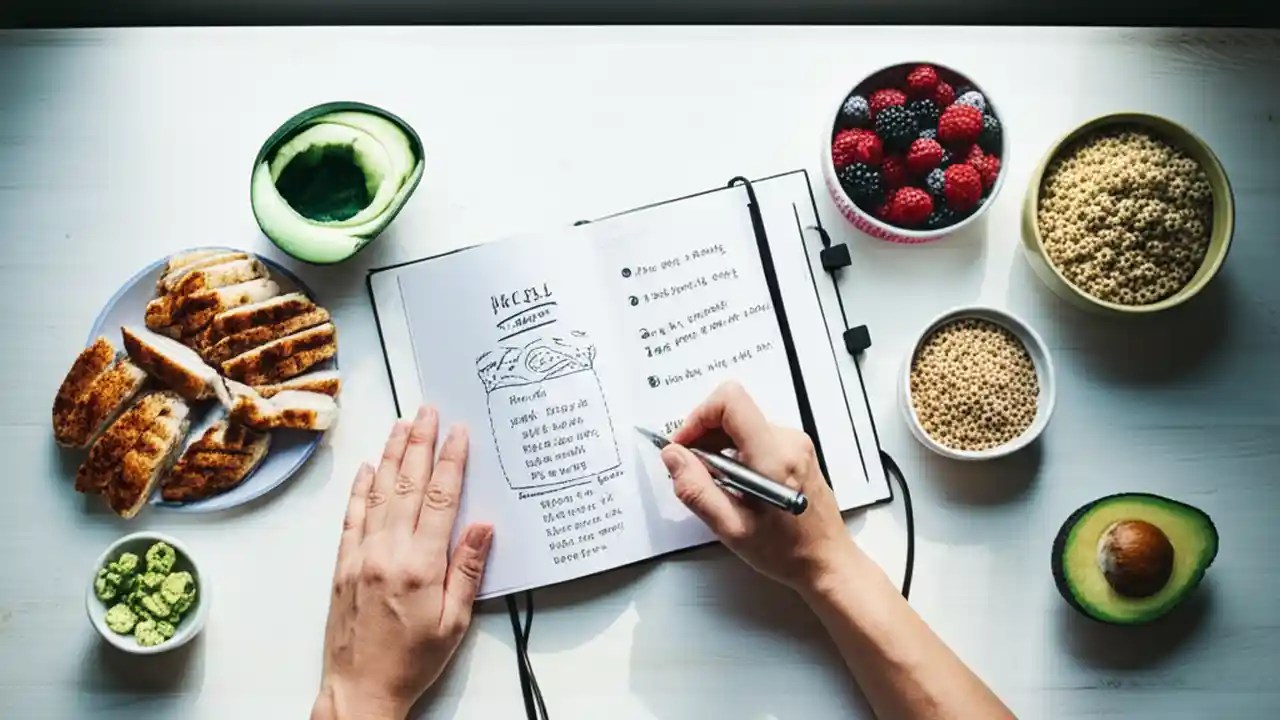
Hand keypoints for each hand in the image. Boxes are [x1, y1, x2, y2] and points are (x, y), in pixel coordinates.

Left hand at [313, 407, 493, 719]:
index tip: (458, 433)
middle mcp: (386, 553)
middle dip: (419, 443)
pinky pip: (352, 516)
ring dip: (391, 455)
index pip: (438, 499)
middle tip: (428, 411)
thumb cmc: (411, 661)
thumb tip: (483, 526)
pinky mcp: (343, 564)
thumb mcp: (455, 622)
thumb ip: (468, 570)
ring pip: (378, 492)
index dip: (450, 462)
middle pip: (407, 485)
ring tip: (401, 425)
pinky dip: (360, 488)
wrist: (360, 689)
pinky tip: (368, 468)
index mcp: (420, 566)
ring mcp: (360, 555)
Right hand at [664, 382, 855, 595]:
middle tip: (695, 470)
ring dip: (719, 446)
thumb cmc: (788, 551)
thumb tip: (673, 457)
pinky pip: (754, 435)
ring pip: (741, 423)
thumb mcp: (732, 528)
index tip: (685, 444)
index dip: (699, 417)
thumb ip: (697, 489)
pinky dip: (735, 451)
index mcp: (773, 457)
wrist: (826, 560)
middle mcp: (788, 442)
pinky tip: (735, 482)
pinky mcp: (795, 449)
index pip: (731, 402)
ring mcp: (795, 443)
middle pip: (732, 412)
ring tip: (718, 483)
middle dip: (704, 436)